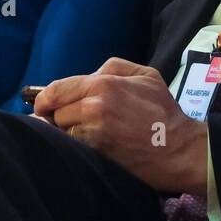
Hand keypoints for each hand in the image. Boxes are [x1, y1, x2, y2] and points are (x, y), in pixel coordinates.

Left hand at [35, 57, 206, 195]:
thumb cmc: (163, 110)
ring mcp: (93, 133)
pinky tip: (87, 145)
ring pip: (62, 131)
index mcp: (103, 84)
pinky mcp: (96, 153)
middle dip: (57, 116)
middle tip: (65, 120)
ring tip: (82, 134)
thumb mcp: (145, 75)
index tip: (42, 106)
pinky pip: (73, 147)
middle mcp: (94, 107)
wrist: (179, 149)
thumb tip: (87, 76)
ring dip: (67, 133)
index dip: (44, 98)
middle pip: (55, 111)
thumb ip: (113, 67)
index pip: (56, 89)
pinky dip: (75, 146)